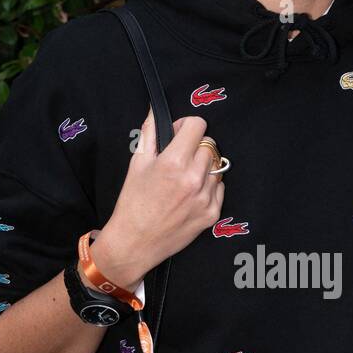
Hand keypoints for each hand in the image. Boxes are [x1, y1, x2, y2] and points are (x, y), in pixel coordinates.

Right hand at [94, 107, 225, 287]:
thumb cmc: (133, 203)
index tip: (178, 135)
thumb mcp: (137, 163)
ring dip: (203, 167)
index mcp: (174, 162)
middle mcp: (193, 178)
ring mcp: (205, 197)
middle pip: (208, 145)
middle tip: (178, 160)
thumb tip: (155, 110)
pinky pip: (219, 187)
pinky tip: (189, 195)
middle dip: (194, 147)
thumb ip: (150, 133)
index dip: (186, 126)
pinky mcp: (212, 213)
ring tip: (183, 181)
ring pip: (216, 166)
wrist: (135, 242)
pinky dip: (208, 187)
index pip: (198, 126)